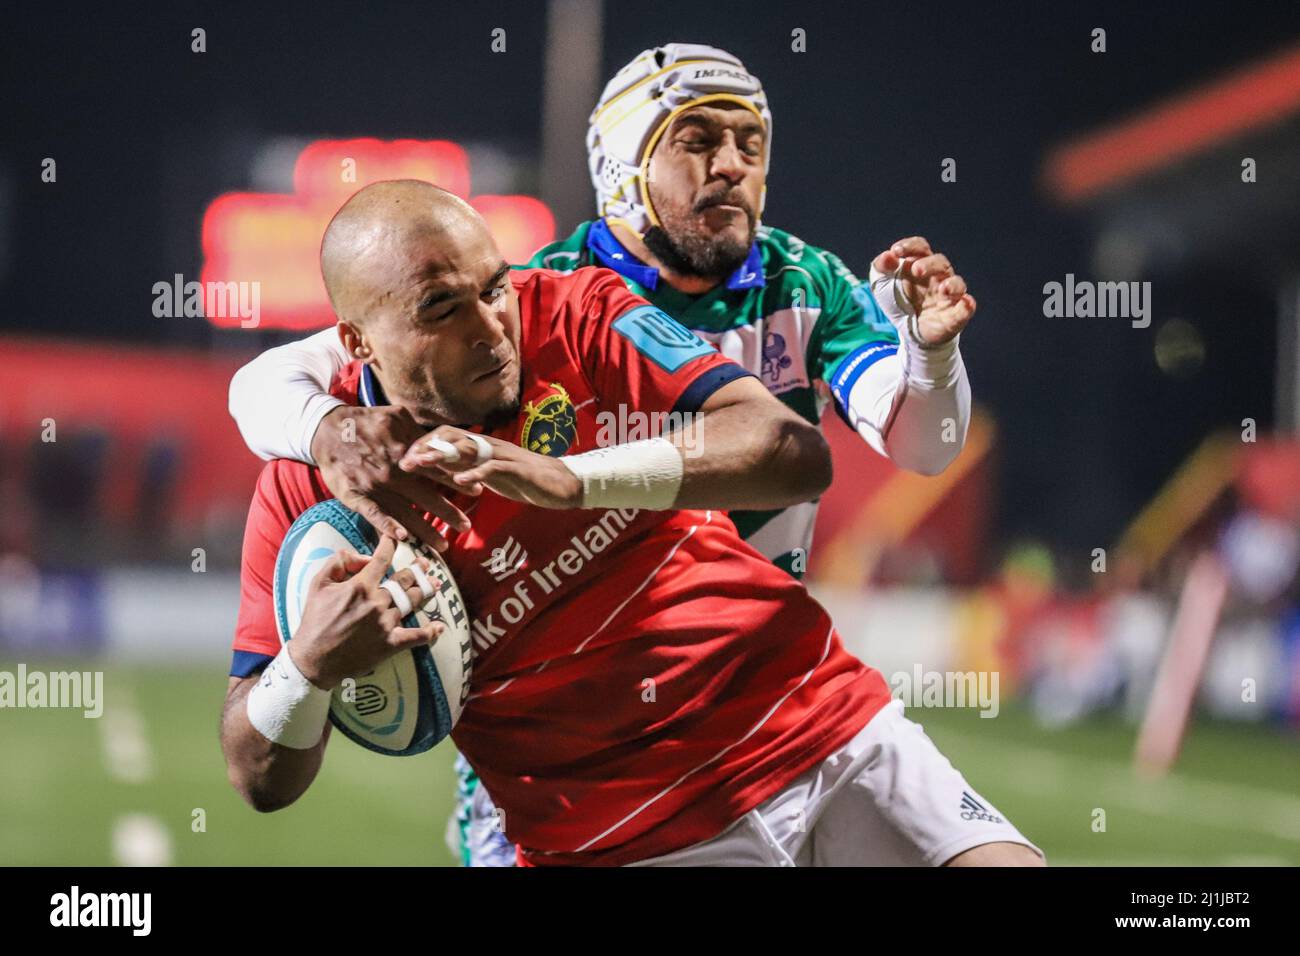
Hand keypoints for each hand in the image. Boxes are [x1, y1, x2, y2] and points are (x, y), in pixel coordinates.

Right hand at [288, 536, 442, 689]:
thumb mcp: (318, 585)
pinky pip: (416, 636)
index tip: (398, 537)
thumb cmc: (314, 621)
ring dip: (426, 591)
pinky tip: (440, 626)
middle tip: (425, 564)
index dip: (391, 545)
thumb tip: (362, 556)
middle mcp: (377, 602)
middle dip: (417, 569)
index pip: (382, 559)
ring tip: (435, 584)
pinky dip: (430, 632)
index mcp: (360, 586)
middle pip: (404, 580)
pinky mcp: (391, 644)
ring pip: (412, 602)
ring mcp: (386, 623)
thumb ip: (337, 563)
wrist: (313, 659)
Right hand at [310, 405, 470, 549]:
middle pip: (426, 496)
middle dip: (448, 513)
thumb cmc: (366, 422)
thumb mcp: (396, 417)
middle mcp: (393, 471)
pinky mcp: (355, 496)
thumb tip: (444, 440)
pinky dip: (387, 526)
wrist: (326, 430)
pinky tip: (403, 537)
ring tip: (442, 545)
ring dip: (425, 530)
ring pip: (404, 512)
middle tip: (466, 526)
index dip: (459, 482)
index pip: (438, 471)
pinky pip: (373, 514)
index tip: (478, 492)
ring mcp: (374, 486)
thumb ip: (419, 431)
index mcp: (405, 452)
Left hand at [398, 426, 582, 509]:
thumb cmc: (526, 480)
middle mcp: (490, 446)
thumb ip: (468, 469)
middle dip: (425, 448)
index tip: (406, 457)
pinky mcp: (518, 469)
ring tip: (421, 465)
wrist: (563, 483)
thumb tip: (440, 468)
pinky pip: (493, 468)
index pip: (448, 436)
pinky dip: (475, 474)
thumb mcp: (491, 475)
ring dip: (442, 456)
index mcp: (483, 447)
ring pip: (468, 449)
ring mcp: (504, 456)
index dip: (425, 443)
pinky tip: (460, 482)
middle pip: (452, 438)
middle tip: (404, 461)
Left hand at [872, 236, 976, 345]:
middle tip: (916, 271)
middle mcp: (937, 277)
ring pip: (957, 284)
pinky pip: (966, 308)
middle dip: (929, 265)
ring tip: (943, 288)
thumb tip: (887, 256)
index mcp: (920, 264)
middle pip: (940, 263)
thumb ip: (880, 267)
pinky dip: (968, 305)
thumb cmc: (898, 301)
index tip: (896, 251)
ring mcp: (948, 296)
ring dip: (952, 284)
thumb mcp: (882, 284)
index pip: (920, 247)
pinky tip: (966, 302)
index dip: (910, 246)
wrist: (908, 331)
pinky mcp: (955, 316)